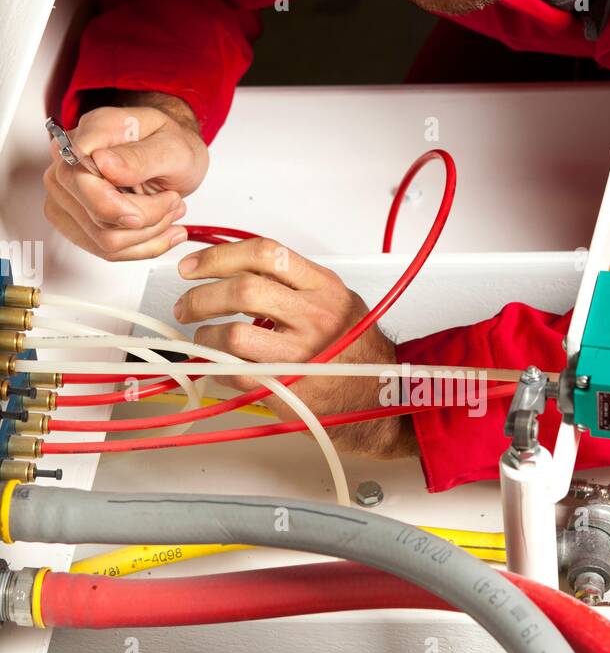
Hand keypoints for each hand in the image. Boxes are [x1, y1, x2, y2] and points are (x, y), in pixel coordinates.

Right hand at [43, 98, 207, 260]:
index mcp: (91, 134)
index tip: (141, 216)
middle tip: (173, 202)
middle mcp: (70, 164)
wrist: (171, 153)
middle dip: (145, 219)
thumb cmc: (169, 144)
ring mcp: (68, 194)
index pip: (79, 178)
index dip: (110, 206)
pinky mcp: (75, 220)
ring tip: (170, 211)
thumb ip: (139, 157)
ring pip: (104, 240)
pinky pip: (107, 250)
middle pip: (94, 216)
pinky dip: (142, 246)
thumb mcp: (171, 145)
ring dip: (148, 235)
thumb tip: (103, 163)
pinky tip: (163, 230)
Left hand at [173, 237, 417, 457]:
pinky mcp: (289, 389)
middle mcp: (316, 316)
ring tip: (203, 339)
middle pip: (243, 290)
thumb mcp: (336, 302)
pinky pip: (237, 373)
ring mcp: (303, 355)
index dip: (219, 257)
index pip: (265, 254)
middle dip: (202, 297)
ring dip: (206, 337)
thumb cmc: (355, 351)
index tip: (193, 267)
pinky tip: (220, 364)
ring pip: (234, 335)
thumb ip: (294, 284)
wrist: (379, 398)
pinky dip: (218, 368)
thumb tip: (233, 271)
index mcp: (325, 288)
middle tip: (187, 305)